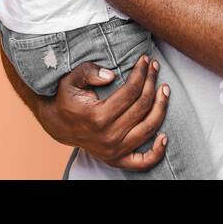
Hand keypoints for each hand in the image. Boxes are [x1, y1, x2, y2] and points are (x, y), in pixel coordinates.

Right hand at [24, 54, 173, 171]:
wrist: (57, 125)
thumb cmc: (66, 99)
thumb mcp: (70, 80)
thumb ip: (88, 72)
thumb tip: (111, 75)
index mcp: (97, 116)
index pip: (131, 92)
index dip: (141, 73)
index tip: (145, 60)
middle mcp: (108, 136)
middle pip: (142, 106)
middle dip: (152, 83)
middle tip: (155, 68)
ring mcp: (114, 150)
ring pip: (148, 128)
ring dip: (161, 107)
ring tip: (164, 89)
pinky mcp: (116, 159)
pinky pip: (142, 162)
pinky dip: (157, 152)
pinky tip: (165, 137)